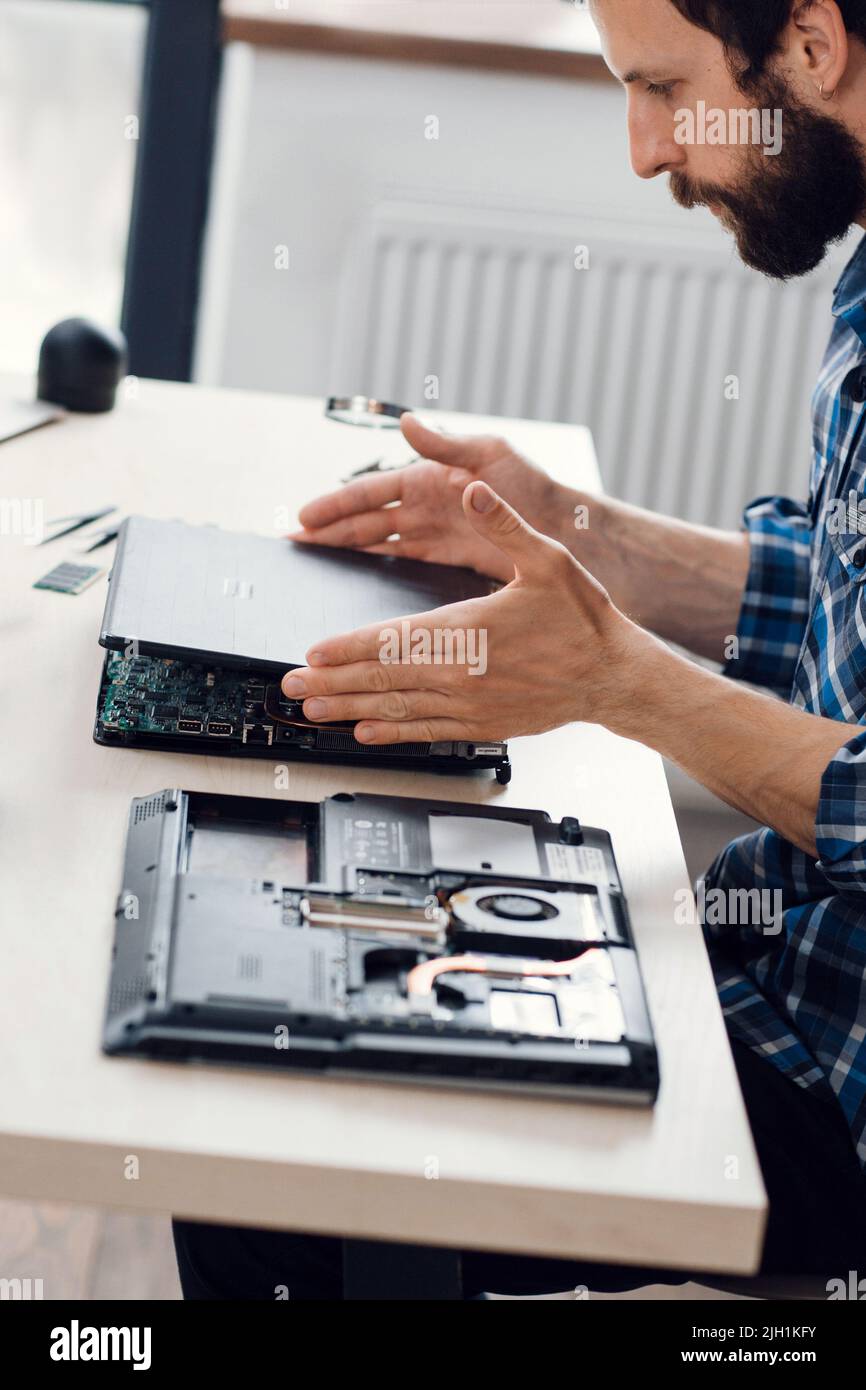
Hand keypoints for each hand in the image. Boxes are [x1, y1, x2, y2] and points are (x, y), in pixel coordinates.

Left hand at [281, 482, 648, 743]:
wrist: (614, 676)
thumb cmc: (583, 619)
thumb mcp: (547, 559)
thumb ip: (503, 524)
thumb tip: (472, 491)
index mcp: (467, 630)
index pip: (391, 640)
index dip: (346, 647)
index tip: (312, 651)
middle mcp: (460, 674)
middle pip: (381, 679)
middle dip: (330, 682)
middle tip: (291, 686)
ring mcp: (469, 705)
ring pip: (395, 709)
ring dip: (348, 709)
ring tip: (313, 710)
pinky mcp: (482, 726)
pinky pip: (425, 732)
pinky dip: (390, 732)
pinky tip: (364, 732)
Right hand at [290, 413, 567, 582]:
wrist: (566, 531)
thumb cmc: (534, 487)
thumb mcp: (490, 455)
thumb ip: (446, 444)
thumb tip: (408, 421)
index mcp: (430, 475)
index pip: (372, 491)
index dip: (337, 504)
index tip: (305, 517)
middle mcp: (425, 502)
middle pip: (365, 519)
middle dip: (328, 530)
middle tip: (292, 545)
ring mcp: (433, 530)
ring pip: (376, 541)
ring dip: (343, 549)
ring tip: (310, 562)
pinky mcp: (444, 557)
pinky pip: (399, 560)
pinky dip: (373, 566)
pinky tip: (351, 579)